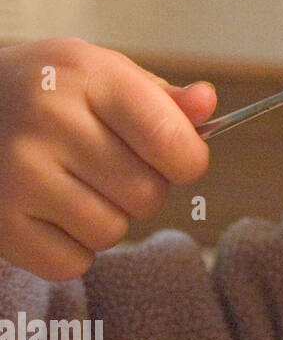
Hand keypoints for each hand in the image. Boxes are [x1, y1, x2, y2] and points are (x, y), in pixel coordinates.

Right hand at [0, 37, 216, 279]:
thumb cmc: (50, 95)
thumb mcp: (103, 77)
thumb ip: (163, 100)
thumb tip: (207, 103)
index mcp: (87, 76)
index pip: (171, 141)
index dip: (188, 161)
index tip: (175, 157)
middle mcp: (47, 120)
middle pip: (148, 195)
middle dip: (142, 189)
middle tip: (107, 168)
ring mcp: (16, 173)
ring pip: (112, 232)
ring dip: (105, 219)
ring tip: (74, 186)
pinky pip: (71, 263)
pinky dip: (70, 249)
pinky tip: (48, 212)